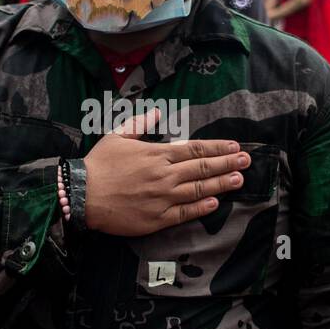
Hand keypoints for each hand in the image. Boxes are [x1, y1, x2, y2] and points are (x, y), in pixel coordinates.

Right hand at [83, 108, 248, 236]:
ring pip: (199, 190)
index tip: (235, 146)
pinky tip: (216, 202)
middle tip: (247, 161)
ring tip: (239, 180)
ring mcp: (163, 198)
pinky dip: (202, 207)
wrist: (82, 195)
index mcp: (157, 154)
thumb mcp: (117, 136)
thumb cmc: (98, 165)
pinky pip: (186, 212)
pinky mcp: (157, 218)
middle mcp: (164, 175)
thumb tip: (158, 111)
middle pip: (203, 168)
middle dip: (228, 163)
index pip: (196, 149)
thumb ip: (141, 124)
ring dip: (222, 184)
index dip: (218, 148)